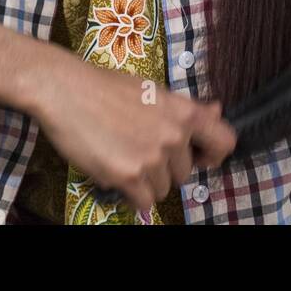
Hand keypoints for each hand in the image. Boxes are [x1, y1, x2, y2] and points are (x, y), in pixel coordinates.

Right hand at [34, 45, 236, 212]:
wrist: (66, 90)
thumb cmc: (107, 87)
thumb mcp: (152, 90)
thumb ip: (185, 109)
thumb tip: (217, 110)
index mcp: (183, 111)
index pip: (224, 142)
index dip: (213, 154)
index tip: (198, 156)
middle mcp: (174, 135)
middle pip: (184, 173)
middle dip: (165, 167)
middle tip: (138, 146)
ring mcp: (152, 157)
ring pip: (163, 189)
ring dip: (145, 180)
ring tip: (122, 153)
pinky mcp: (129, 176)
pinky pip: (144, 203)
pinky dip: (131, 194)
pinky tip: (115, 169)